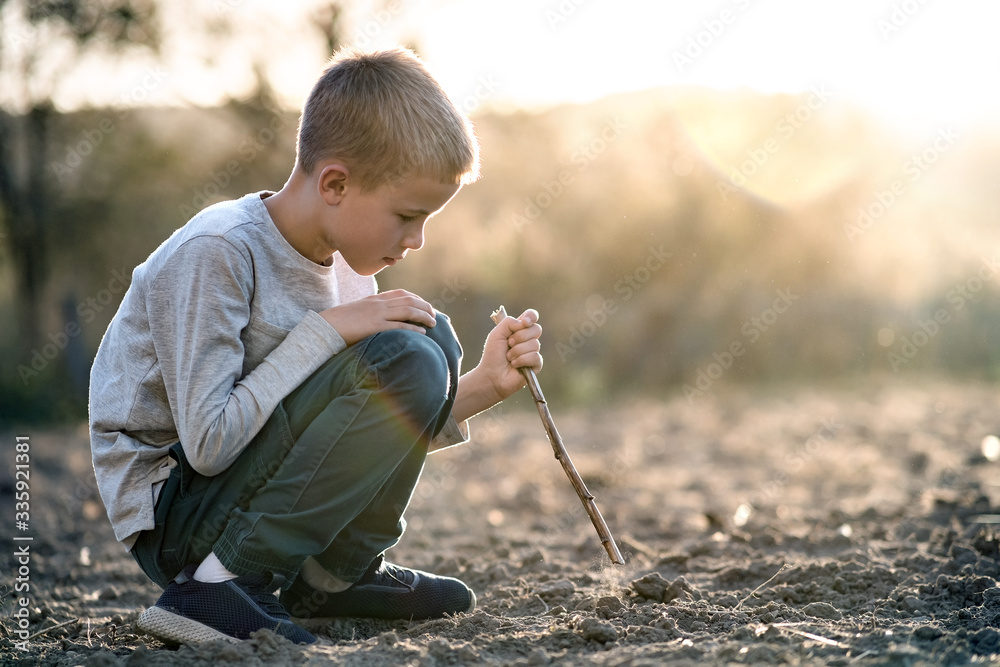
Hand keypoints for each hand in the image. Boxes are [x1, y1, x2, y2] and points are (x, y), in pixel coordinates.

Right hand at [319, 290, 435, 345]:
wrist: (324, 326)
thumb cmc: (338, 322)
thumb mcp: (356, 311)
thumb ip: (369, 311)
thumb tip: (378, 319)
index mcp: (374, 299)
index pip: (401, 293)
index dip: (416, 298)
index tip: (424, 305)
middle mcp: (378, 304)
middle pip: (408, 300)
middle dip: (424, 307)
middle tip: (434, 315)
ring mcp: (377, 314)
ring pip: (407, 311)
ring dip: (423, 316)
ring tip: (433, 323)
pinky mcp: (374, 327)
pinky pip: (398, 326)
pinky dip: (413, 329)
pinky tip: (422, 334)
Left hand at [479, 308, 542, 401]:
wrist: (491, 375)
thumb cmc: (493, 355)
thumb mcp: (497, 334)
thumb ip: (509, 322)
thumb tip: (524, 323)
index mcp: (520, 329)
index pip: (532, 316)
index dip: (531, 316)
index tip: (524, 322)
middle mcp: (529, 339)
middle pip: (536, 329)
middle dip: (520, 336)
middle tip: (509, 344)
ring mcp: (533, 351)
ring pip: (534, 344)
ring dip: (517, 351)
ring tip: (508, 357)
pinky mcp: (536, 365)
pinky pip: (535, 357)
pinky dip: (521, 360)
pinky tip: (514, 364)